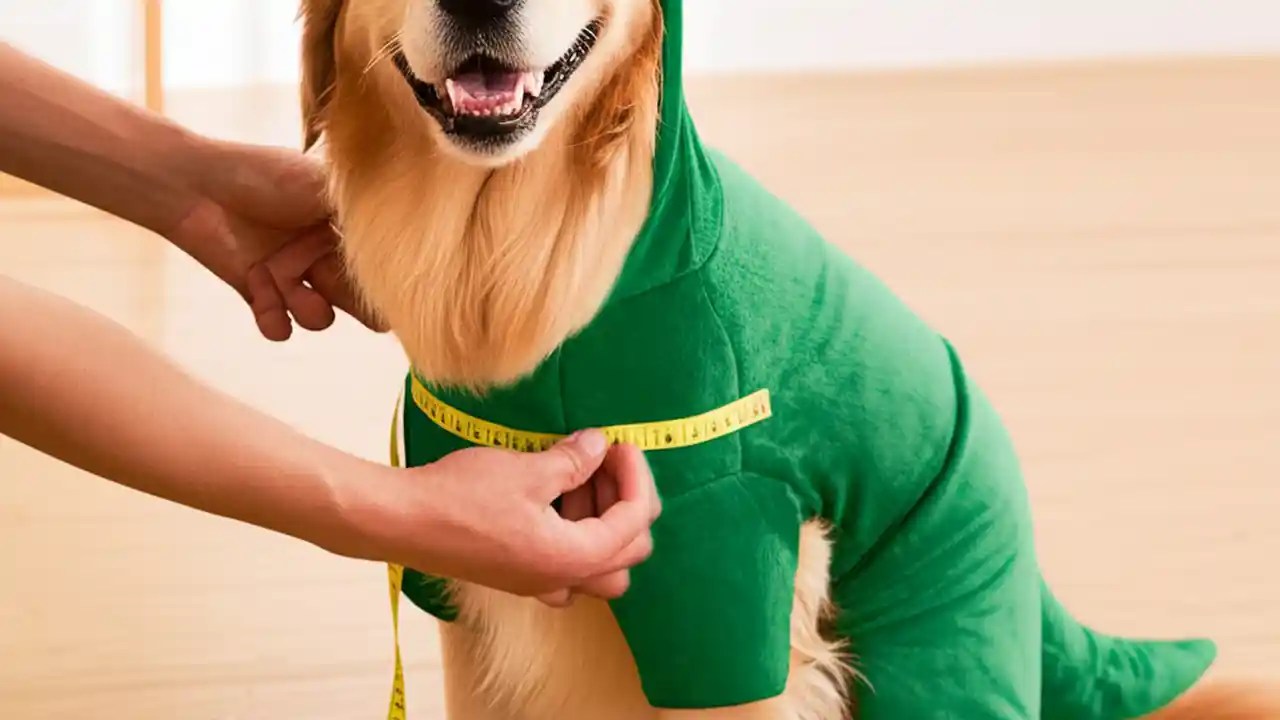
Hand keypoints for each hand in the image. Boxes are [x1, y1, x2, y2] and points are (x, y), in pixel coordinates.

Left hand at [167, 139, 386, 339]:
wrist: (196, 184)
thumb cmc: (263, 175)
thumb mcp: (325, 185)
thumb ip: (363, 215)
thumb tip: (405, 240)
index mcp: (344, 227)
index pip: (378, 264)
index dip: (386, 282)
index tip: (393, 293)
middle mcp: (322, 254)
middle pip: (356, 298)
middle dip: (356, 306)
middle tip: (348, 296)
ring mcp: (292, 275)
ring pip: (320, 316)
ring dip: (310, 311)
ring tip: (291, 288)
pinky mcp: (260, 292)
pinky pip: (279, 326)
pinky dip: (275, 322)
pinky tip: (266, 297)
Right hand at [361, 430, 661, 604]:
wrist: (403, 521)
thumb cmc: (462, 496)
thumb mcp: (528, 470)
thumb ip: (573, 461)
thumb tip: (600, 445)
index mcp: (573, 557)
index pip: (635, 521)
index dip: (636, 477)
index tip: (620, 444)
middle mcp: (562, 580)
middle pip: (628, 551)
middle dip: (626, 502)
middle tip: (606, 463)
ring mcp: (540, 583)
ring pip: (601, 566)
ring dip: (603, 522)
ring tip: (577, 477)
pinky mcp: (520, 575)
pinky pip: (567, 567)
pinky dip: (574, 537)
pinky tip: (553, 502)